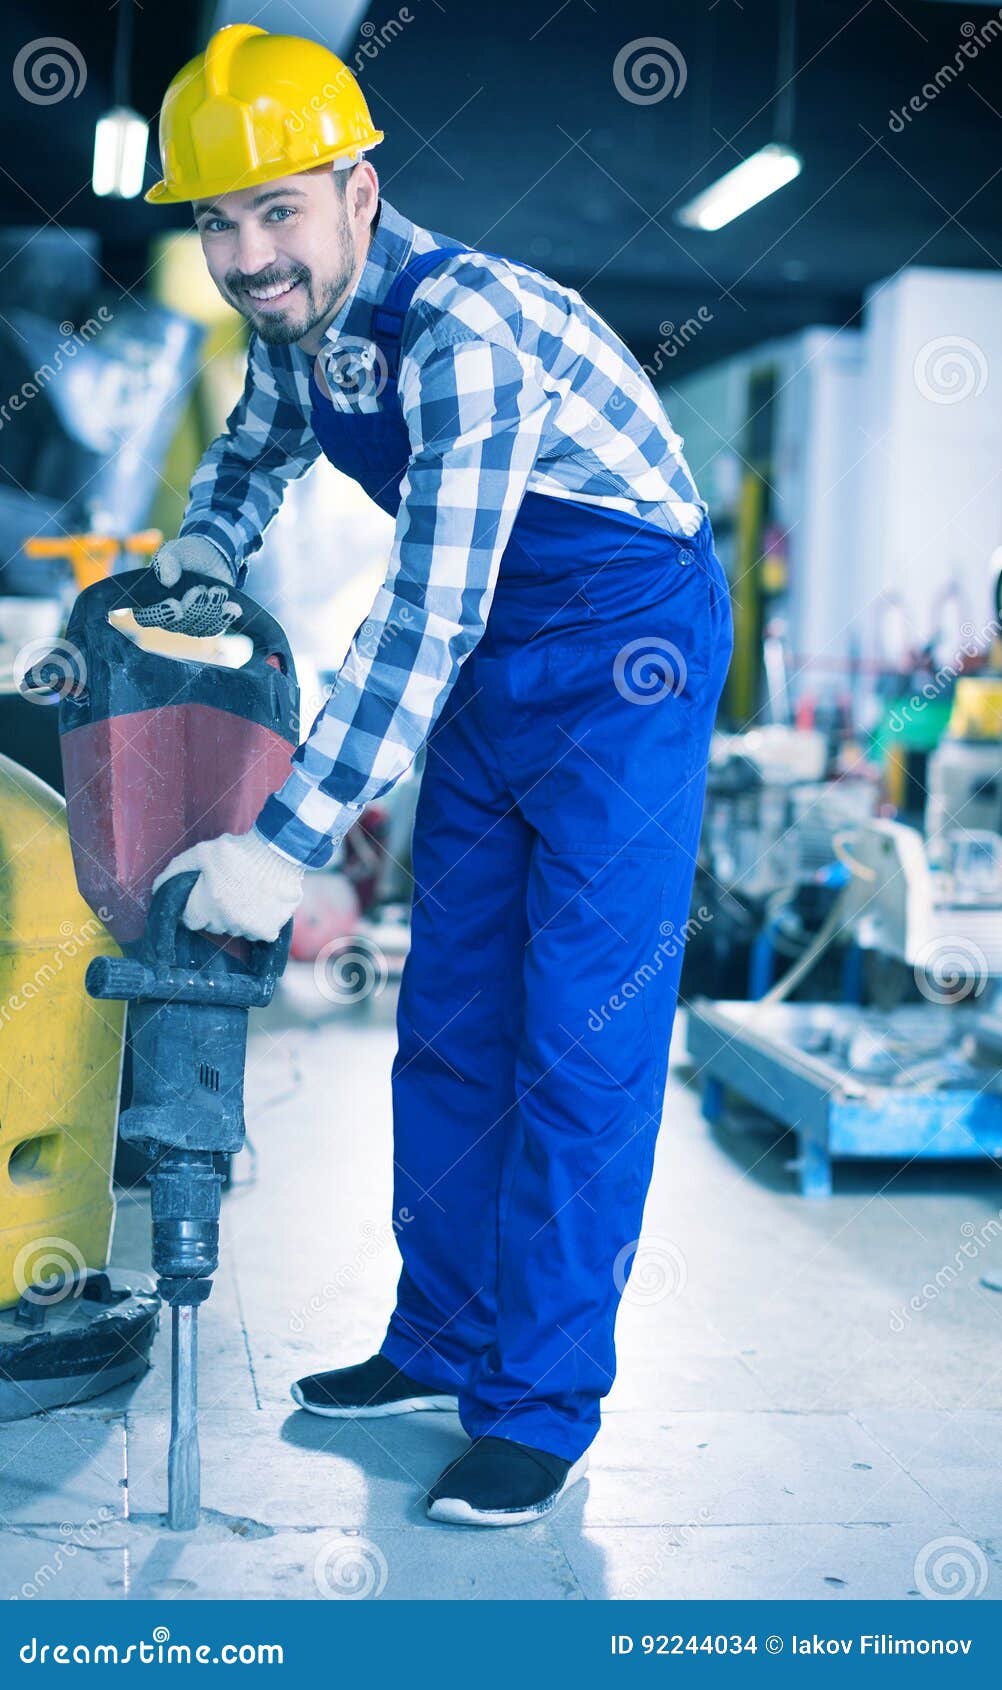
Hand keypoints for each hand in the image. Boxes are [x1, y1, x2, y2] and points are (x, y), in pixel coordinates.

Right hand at [136, 535, 240, 638]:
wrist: (213, 556)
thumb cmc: (187, 554)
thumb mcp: (175, 551)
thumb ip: (167, 561)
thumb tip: (166, 580)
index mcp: (150, 599)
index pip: (146, 616)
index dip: (159, 614)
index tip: (175, 604)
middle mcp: (168, 616)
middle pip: (176, 624)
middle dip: (191, 608)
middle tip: (201, 589)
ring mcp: (189, 623)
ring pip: (198, 627)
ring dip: (210, 610)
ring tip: (219, 590)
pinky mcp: (209, 624)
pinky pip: (216, 627)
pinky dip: (225, 618)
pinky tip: (233, 607)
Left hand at [152, 830, 304, 942]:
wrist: (279, 852)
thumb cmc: (238, 851)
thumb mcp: (201, 852)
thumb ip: (176, 870)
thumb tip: (156, 888)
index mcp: (209, 904)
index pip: (190, 920)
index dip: (194, 906)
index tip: (203, 895)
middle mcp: (228, 920)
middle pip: (213, 925)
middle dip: (214, 911)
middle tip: (226, 890)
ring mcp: (250, 927)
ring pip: (234, 930)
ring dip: (236, 917)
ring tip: (245, 894)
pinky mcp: (269, 929)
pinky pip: (257, 934)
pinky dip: (257, 923)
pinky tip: (260, 904)